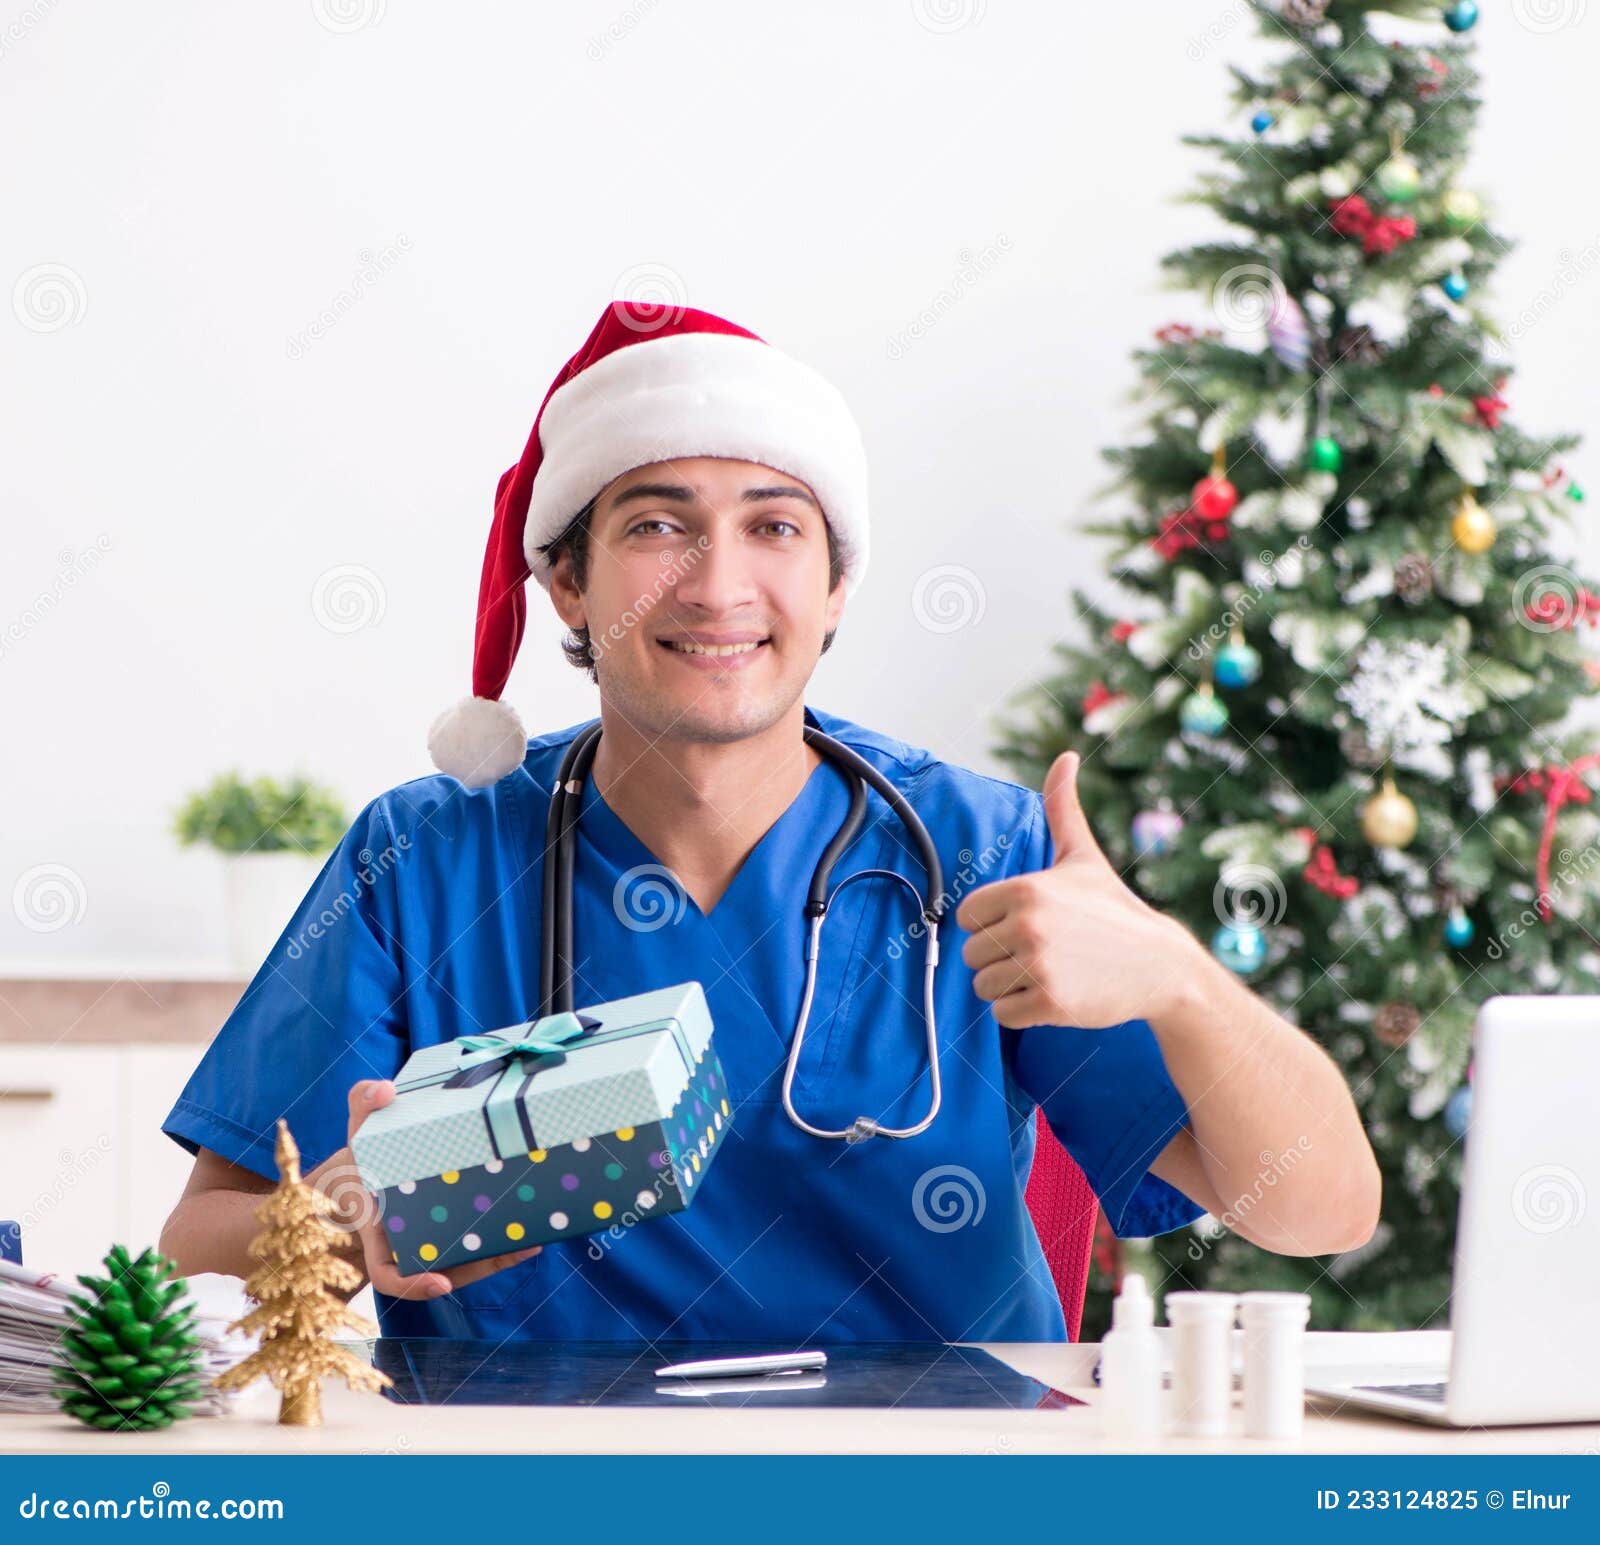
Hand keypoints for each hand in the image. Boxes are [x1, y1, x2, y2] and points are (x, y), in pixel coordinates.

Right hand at [327, 1079, 541, 1300]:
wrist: (372, 1168)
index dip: (412, 1284)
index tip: (441, 1284)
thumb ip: (363, 1100)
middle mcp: (407, 1244)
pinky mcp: (453, 1232)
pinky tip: (532, 1232)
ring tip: (532, 1241)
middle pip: (443, 1272)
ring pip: (465, 1263)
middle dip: (477, 1266)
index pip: (388, 1273)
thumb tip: (386, 1089)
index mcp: (378, 1229)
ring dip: (498, 1255)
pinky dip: (500, 1243)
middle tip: (515, 1249)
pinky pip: (475, 1246)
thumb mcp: (359, 1123)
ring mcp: (432, 1242)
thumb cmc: (366, 1149)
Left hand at [955, 750, 1202, 1028]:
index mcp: (1027, 889)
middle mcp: (1028, 925)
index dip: (992, 924)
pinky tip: (1054, 995)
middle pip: (972, 954)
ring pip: (984, 986)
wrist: (1161, 966)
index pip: (968, 916)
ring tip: (1049, 973)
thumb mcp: (1083, 857)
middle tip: (1043, 953)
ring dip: (1010, 986)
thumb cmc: (1114, 911)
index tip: (1025, 925)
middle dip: (1000, 958)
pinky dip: (1023, 1012)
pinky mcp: (1050, 1003)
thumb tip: (1065, 756)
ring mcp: (1039, 966)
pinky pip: (1003, 1015)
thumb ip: (1062, 807)